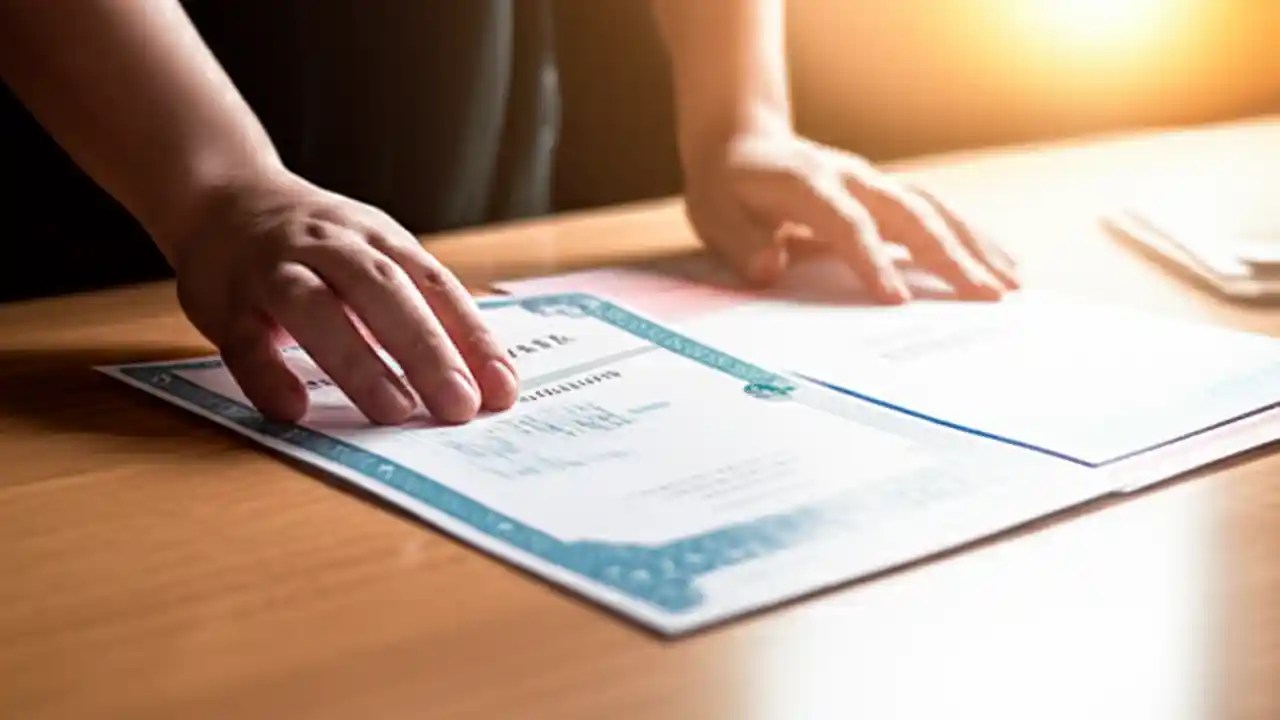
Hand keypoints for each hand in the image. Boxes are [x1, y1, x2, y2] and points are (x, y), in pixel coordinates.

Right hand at [163, 170, 518, 424]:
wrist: (220, 195)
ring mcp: (274, 268)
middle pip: (384, 292)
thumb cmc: (318, 246)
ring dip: (359, 360)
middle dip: (427, 350)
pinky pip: (243, 337)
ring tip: (395, 411)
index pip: (435, 286)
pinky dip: (268, 373)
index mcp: (380, 239)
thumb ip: (417, 307)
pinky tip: (293, 408)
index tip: (503, 389)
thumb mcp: (375, 257)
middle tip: (460, 406)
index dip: (471, 337)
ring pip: (315, 307)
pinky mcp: (224, 299)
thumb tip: (479, 377)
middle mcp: (331, 246)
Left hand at [681, 132, 1018, 301]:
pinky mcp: (887, 192)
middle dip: (950, 257)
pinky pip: (936, 211)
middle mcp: (852, 178)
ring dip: (975, 246)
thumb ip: (742, 243)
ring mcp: (875, 182)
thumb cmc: (729, 186)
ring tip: (1012, 284)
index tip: (896, 300)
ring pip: (934, 210)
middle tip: (987, 297)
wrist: (742, 141)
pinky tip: (1002, 262)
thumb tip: (768, 271)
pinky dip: (971, 236)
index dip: (872, 260)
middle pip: (908, 215)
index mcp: (808, 184)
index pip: (847, 224)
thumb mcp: (715, 214)